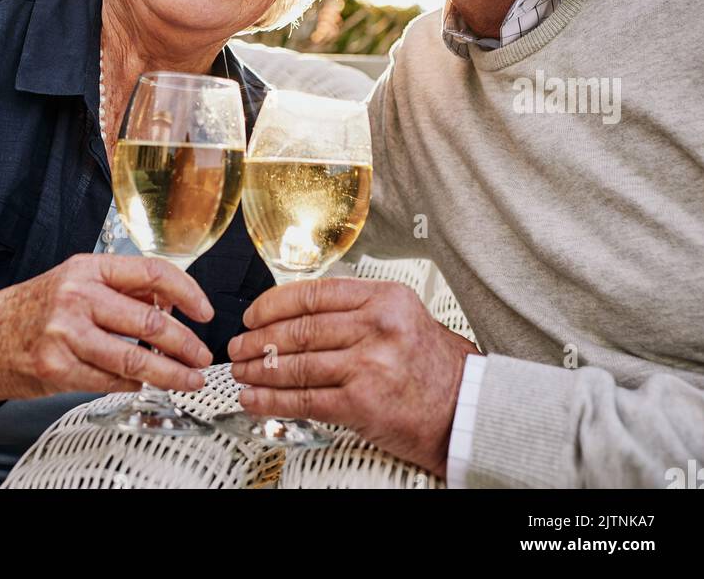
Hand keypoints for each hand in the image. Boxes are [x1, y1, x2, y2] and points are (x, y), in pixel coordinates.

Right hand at [0, 253, 214, 400]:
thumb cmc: (31, 310)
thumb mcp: (75, 281)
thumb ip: (119, 288)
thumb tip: (168, 301)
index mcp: (88, 268)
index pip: (153, 273)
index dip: (187, 293)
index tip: (204, 311)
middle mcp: (78, 296)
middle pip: (150, 320)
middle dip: (186, 343)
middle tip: (202, 355)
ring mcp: (66, 333)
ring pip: (135, 356)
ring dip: (170, 372)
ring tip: (188, 378)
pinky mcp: (58, 368)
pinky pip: (110, 380)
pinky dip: (133, 384)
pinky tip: (142, 383)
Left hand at [228, 278, 481, 477]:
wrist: (464, 409)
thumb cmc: (432, 367)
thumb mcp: (401, 317)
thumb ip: (356, 310)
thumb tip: (298, 314)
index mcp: (384, 298)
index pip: (314, 293)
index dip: (273, 304)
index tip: (253, 314)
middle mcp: (377, 327)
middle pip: (300, 329)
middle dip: (260, 339)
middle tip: (239, 346)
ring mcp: (369, 365)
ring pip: (297, 364)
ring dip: (260, 371)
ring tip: (241, 373)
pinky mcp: (362, 403)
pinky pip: (305, 399)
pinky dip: (272, 401)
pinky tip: (256, 400)